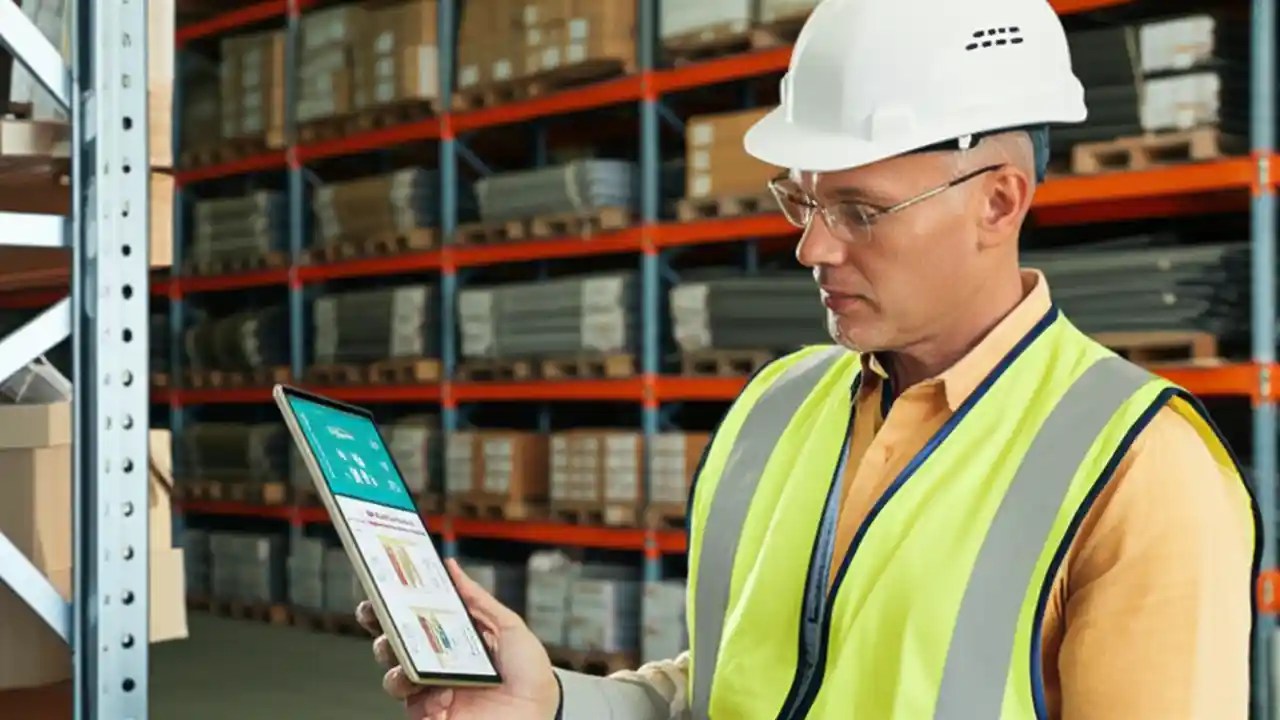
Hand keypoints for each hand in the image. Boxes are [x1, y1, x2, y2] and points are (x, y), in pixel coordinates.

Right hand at [358, 558, 560, 719]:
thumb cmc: (531, 681)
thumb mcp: (511, 629)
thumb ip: (479, 600)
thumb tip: (452, 569)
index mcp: (456, 639)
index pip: (420, 615)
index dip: (399, 599)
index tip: (385, 581)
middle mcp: (439, 663)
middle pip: (395, 639)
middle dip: (379, 622)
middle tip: (375, 609)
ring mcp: (431, 689)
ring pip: (392, 669)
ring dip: (392, 655)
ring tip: (403, 649)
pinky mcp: (427, 713)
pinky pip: (407, 698)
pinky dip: (417, 690)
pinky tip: (439, 690)